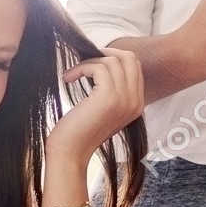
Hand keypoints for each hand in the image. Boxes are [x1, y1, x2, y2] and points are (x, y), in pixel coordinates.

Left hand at [46, 48, 144, 168]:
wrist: (70, 153)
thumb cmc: (80, 130)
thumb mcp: (104, 108)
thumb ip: (112, 88)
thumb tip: (104, 59)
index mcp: (137, 104)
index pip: (135, 66)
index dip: (113, 58)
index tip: (93, 63)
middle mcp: (136, 101)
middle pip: (129, 58)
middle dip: (106, 53)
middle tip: (86, 60)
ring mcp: (125, 99)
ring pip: (112, 61)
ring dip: (89, 62)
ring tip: (73, 74)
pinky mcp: (109, 98)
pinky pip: (98, 67)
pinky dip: (80, 67)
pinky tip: (68, 78)